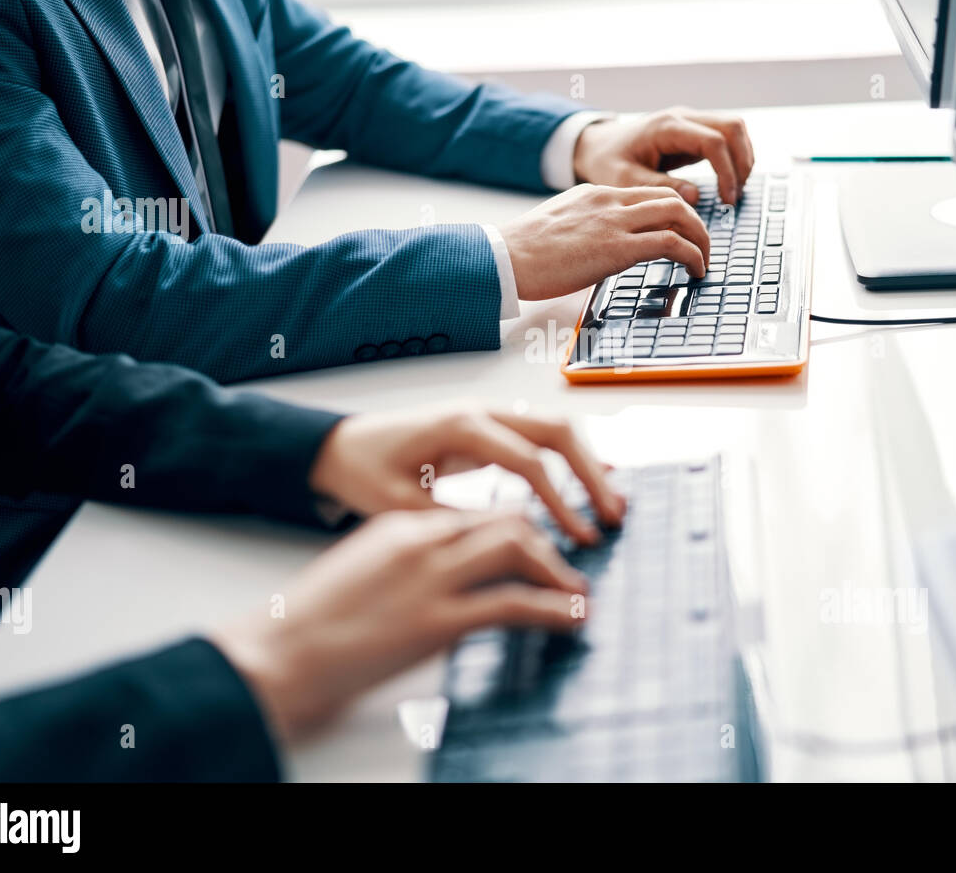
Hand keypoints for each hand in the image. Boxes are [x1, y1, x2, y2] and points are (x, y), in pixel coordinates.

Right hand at [212, 508, 587, 743]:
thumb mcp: (363, 575)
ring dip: (558, 571)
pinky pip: (514, 604)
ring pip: (518, 550)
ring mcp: (430, 578)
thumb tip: (447, 581)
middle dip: (548, 542)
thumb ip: (406, 566)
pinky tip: (572, 617)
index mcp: (401, 526)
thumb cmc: (309, 625)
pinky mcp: (437, 620)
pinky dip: (554, 609)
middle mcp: (420, 541)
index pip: (478, 513)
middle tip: (570, 566)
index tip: (540, 545)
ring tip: (578, 592)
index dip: (519, 527)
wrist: (276, 655)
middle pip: (507, 522)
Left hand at [308, 404, 625, 542]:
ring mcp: (490, 416)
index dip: (559, 501)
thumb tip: (508, 544)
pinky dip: (572, 457)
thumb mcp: (402, 506)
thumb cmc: (365, 471)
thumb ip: (455, 520)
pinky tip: (598, 479)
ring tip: (613, 505)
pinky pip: (542, 436)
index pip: (527, 462)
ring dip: (588, 465)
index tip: (579, 537)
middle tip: (614, 516)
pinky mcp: (492, 428)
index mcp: (460, 426)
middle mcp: (482, 411)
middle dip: (591, 474)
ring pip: (556, 430)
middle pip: (556, 432)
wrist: (342, 446)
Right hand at [499, 183, 710, 299]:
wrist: (505, 257)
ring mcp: (615, 222)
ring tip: (704, 262)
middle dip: (696, 223)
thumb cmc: (523, 251)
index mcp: (595, 194)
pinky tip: (695, 271)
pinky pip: (670, 243)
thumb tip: (597, 247)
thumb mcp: (559, 226)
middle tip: (702, 247)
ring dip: (701, 238)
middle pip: (672, 198)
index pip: (647, 195)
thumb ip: (584, 227)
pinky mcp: (617, 248)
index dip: (671, 214)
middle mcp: (610, 201)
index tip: (679, 233)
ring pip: (679, 213)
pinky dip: (692, 256)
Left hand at [572, 107, 755, 205]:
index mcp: (666, 127)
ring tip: (734, 191)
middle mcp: (683, 118)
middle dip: (742, 162)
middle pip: (733, 127)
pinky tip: (729, 182)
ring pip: (735, 129)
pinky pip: (726, 138)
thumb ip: (659, 186)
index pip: (713, 141)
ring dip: (743, 159)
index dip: (726, 171)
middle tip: (735, 196)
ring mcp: (691, 122)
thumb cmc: (608, 162)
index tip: (727, 199)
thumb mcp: (625, 179)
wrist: (598, 146)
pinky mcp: (694, 132)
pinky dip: (735, 158)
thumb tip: (695, 196)